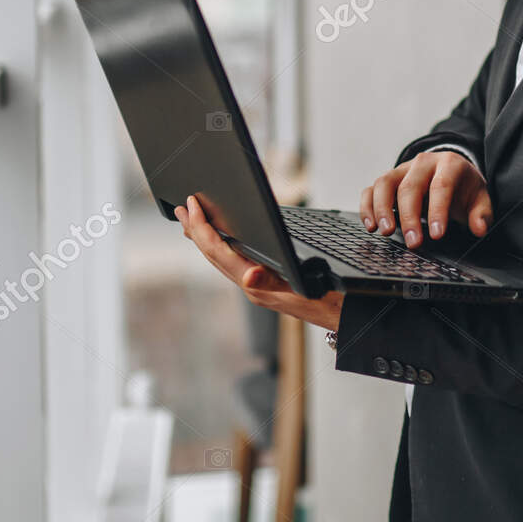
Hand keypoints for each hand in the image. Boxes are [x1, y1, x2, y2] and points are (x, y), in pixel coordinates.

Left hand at [175, 195, 344, 331]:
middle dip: (195, 230)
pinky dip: (221, 246)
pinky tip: (222, 240)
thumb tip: (248, 277)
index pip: (218, 252)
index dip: (201, 228)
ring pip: (220, 258)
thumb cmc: (327, 300)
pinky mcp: (263, 284)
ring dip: (204, 237)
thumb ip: (273, 283)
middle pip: (212, 254)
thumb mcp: (304, 286)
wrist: (342, 316)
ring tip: (191, 221)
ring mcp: (256, 286)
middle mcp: (250, 286)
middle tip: (180, 208)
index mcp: (255, 284)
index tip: (191, 205)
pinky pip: (232, 262)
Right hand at [359, 150, 492, 247]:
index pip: (440, 186)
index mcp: (449, 164)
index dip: (437, 211)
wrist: (450, 170)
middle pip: (410, 186)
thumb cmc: (463, 187)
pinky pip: (371, 189)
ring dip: (382, 209)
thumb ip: (481, 213)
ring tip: (385, 231)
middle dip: (409, 216)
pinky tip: (370, 225)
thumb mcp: (479, 198)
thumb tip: (479, 228)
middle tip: (413, 242)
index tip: (437, 235)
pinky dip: (367, 206)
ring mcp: (402, 170)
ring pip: (384, 183)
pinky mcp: (388, 180)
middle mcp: (422, 163)